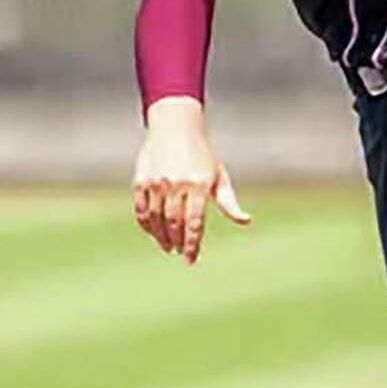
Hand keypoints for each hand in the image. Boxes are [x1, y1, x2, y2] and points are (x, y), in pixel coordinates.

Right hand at [131, 97, 250, 264]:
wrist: (175, 127)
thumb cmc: (202, 155)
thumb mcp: (218, 177)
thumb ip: (228, 203)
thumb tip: (246, 221)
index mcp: (199, 185)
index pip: (194, 223)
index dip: (191, 245)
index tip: (190, 260)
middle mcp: (177, 184)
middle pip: (174, 223)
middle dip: (176, 242)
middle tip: (178, 252)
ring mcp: (157, 183)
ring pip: (156, 219)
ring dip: (161, 236)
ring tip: (167, 245)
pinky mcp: (141, 181)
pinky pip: (141, 210)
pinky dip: (146, 224)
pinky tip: (153, 232)